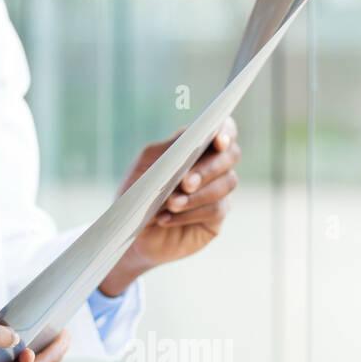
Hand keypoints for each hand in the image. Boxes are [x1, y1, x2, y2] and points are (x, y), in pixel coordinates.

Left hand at [101, 116, 240, 293]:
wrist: (130, 231)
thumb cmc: (138, 192)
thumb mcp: (145, 166)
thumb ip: (167, 149)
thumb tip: (190, 138)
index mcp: (197, 146)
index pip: (223, 130)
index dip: (226, 131)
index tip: (219, 139)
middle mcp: (213, 166)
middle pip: (230, 156)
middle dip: (208, 168)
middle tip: (186, 182)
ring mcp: (218, 192)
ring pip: (225, 184)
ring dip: (196, 195)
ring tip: (170, 203)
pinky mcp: (215, 218)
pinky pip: (215, 210)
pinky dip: (190, 213)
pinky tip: (166, 218)